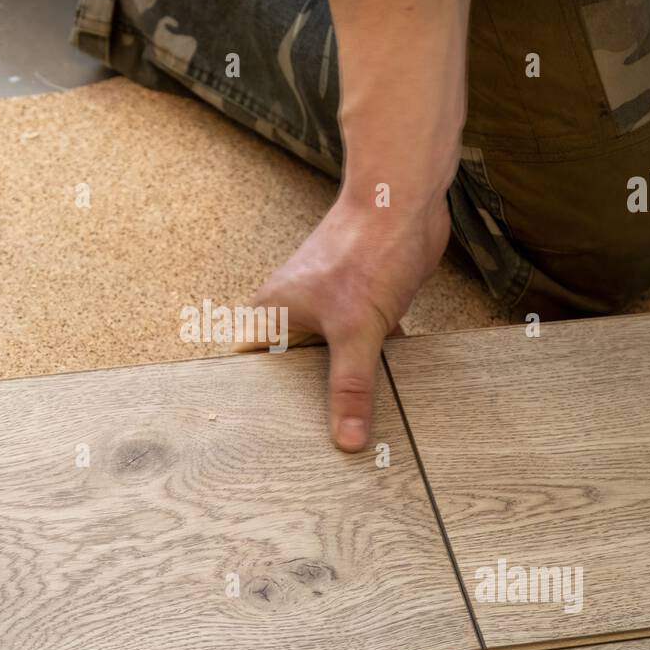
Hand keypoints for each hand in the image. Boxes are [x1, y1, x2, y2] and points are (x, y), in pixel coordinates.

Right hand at [237, 190, 450, 451]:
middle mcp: (293, 312)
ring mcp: (327, 307)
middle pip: (290, 369)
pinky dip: (371, 366)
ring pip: (328, 358)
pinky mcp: (360, 305)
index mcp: (273, 314)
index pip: (246, 366)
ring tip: (348, 429)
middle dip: (303, 401)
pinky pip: (359, 347)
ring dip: (341, 384)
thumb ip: (350, 387)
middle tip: (310, 448)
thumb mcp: (357, 330)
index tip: (257, 439)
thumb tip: (347, 441)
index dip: (249, 399)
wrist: (403, 201)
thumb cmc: (366, 250)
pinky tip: (385, 394)